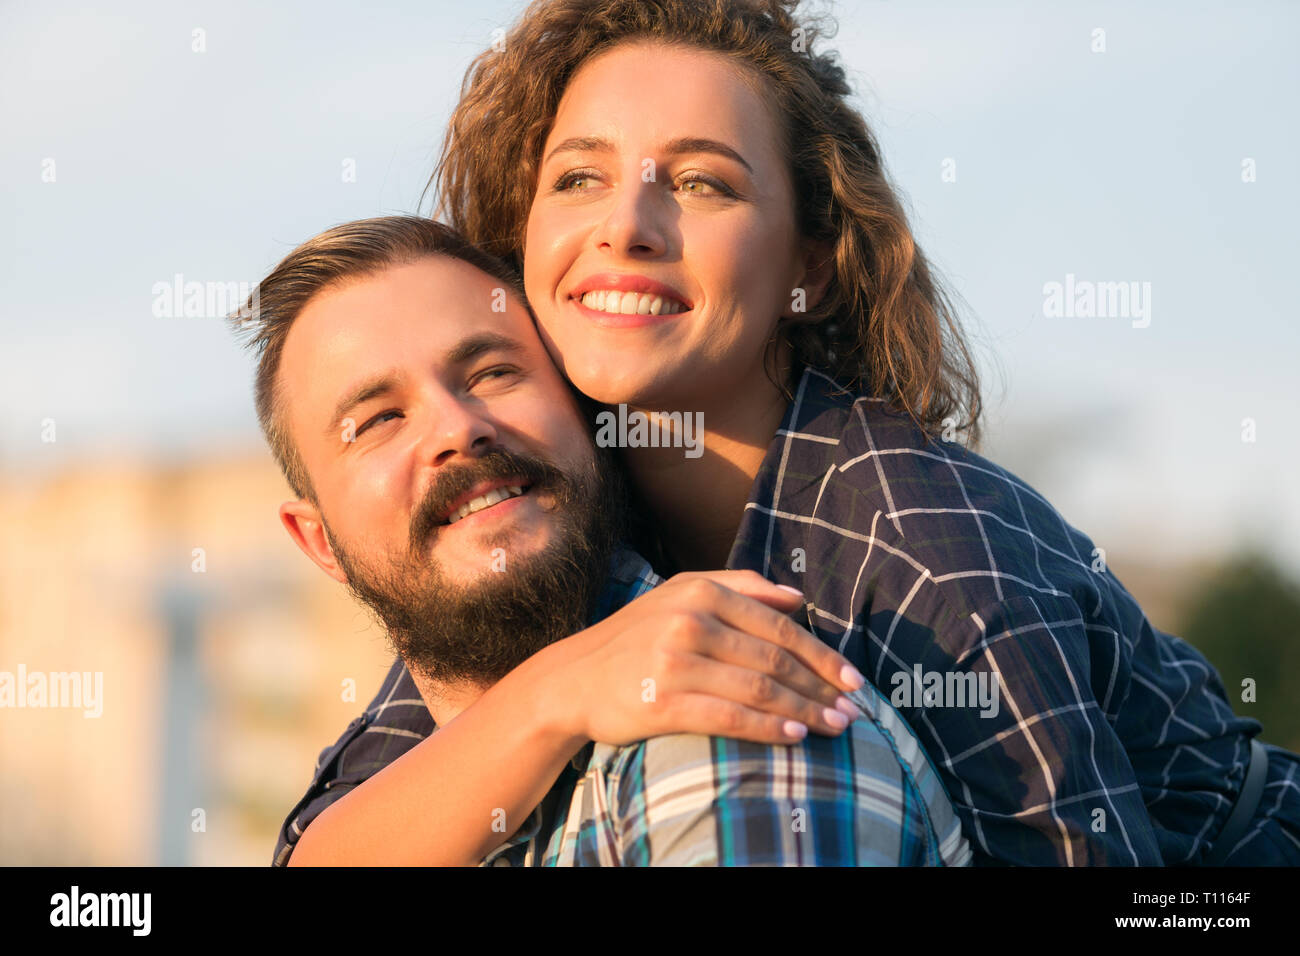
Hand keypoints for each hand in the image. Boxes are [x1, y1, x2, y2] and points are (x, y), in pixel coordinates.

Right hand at [544, 570, 866, 747]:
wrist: (573, 678)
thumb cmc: (636, 636)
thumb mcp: (680, 594)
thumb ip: (739, 586)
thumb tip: (799, 598)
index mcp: (700, 592)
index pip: (777, 626)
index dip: (822, 655)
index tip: (852, 679)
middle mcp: (689, 622)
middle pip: (773, 658)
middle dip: (821, 688)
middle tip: (855, 711)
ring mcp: (674, 661)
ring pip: (757, 688)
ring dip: (805, 710)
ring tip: (837, 728)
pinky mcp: (661, 702)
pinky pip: (728, 717)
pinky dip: (767, 728)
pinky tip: (796, 736)